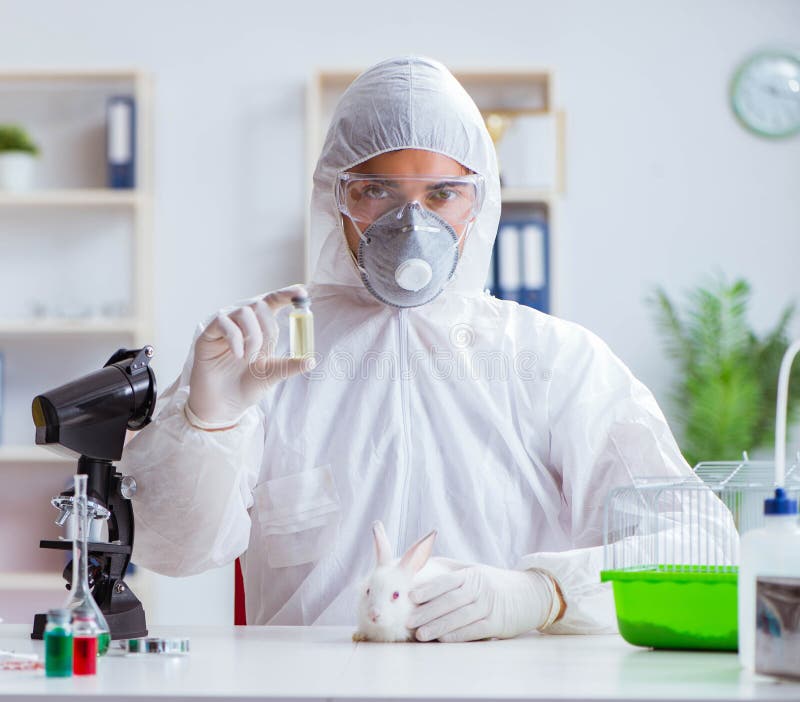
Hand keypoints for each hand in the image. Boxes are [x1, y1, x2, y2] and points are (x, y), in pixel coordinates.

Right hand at [186, 285, 313, 427]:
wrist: (224, 405)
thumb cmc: (246, 387)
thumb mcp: (272, 375)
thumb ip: (290, 366)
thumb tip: (312, 361)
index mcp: (261, 329)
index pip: (273, 302)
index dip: (286, 294)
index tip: (301, 292)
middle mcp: (243, 324)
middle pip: (260, 304)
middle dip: (267, 327)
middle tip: (263, 351)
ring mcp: (225, 327)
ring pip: (244, 312)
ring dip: (252, 336)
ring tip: (248, 357)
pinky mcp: (209, 334)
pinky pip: (223, 322)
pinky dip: (235, 338)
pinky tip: (237, 355)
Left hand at [406, 563, 559, 642]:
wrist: (529, 595)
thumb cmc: (494, 585)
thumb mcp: (476, 573)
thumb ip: (453, 575)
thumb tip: (420, 575)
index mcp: (472, 574)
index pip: (447, 581)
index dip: (428, 589)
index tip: (410, 596)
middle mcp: (480, 588)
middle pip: (450, 601)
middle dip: (427, 612)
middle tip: (408, 620)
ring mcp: (489, 606)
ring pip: (459, 617)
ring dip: (438, 626)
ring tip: (420, 634)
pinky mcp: (497, 623)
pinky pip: (474, 630)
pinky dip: (457, 635)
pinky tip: (443, 639)